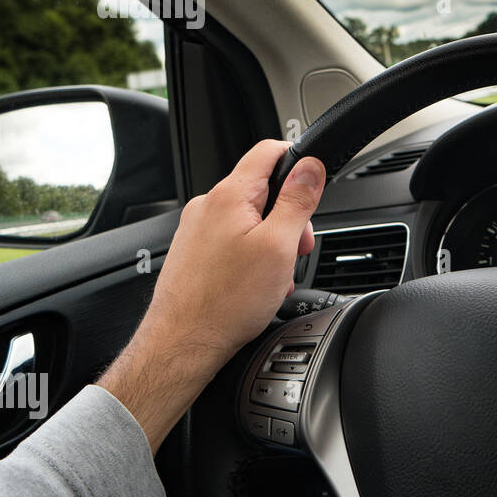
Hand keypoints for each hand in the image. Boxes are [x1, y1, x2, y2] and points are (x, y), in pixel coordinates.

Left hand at [98, 140, 324, 451]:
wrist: (183, 344)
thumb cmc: (225, 303)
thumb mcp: (279, 246)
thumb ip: (297, 201)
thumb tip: (310, 166)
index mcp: (228, 196)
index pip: (268, 151)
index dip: (298, 162)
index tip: (313, 186)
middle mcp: (207, 207)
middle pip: (263, 190)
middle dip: (289, 217)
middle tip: (297, 249)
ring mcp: (197, 231)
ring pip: (250, 220)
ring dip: (272, 242)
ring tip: (274, 276)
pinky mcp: (194, 254)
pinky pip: (234, 242)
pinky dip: (252, 258)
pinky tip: (257, 286)